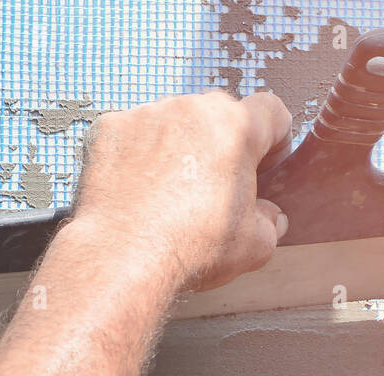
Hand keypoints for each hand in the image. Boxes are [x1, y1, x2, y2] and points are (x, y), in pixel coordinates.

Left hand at [66, 90, 292, 291]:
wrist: (123, 258)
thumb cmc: (191, 249)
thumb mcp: (255, 245)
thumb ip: (270, 221)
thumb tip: (269, 216)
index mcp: (237, 128)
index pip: (271, 112)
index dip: (274, 141)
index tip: (263, 165)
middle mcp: (192, 109)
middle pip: (218, 116)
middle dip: (222, 146)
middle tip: (215, 188)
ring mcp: (147, 114)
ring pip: (173, 123)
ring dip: (178, 148)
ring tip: (168, 194)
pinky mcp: (110, 128)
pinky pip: (133, 134)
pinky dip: (137, 156)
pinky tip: (137, 191)